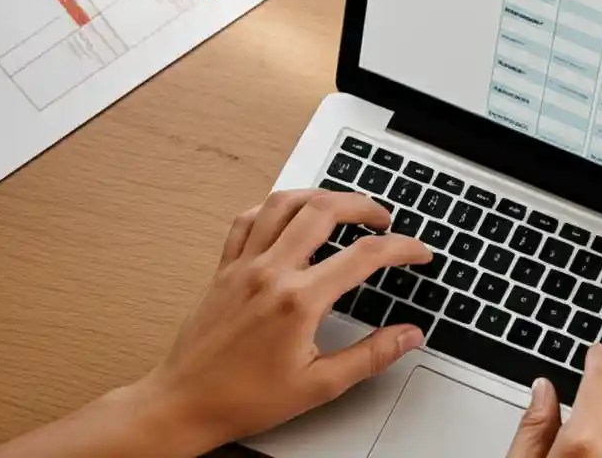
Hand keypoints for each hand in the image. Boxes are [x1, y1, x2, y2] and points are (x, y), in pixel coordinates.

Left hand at [130, 190, 430, 452]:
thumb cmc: (244, 399)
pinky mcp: (224, 269)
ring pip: (284, 204)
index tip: (418, 252)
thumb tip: (408, 336)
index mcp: (299, 301)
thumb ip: (371, 356)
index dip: (401, 248)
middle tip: (383, 218)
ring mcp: (243, 266)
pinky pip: (247, 220)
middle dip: (363, 205)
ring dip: (319, 196)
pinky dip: (273, 209)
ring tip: (342, 205)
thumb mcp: (320, 385)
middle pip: (324, 210)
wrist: (184, 405)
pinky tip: (288, 217)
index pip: (364, 256)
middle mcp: (270, 273)